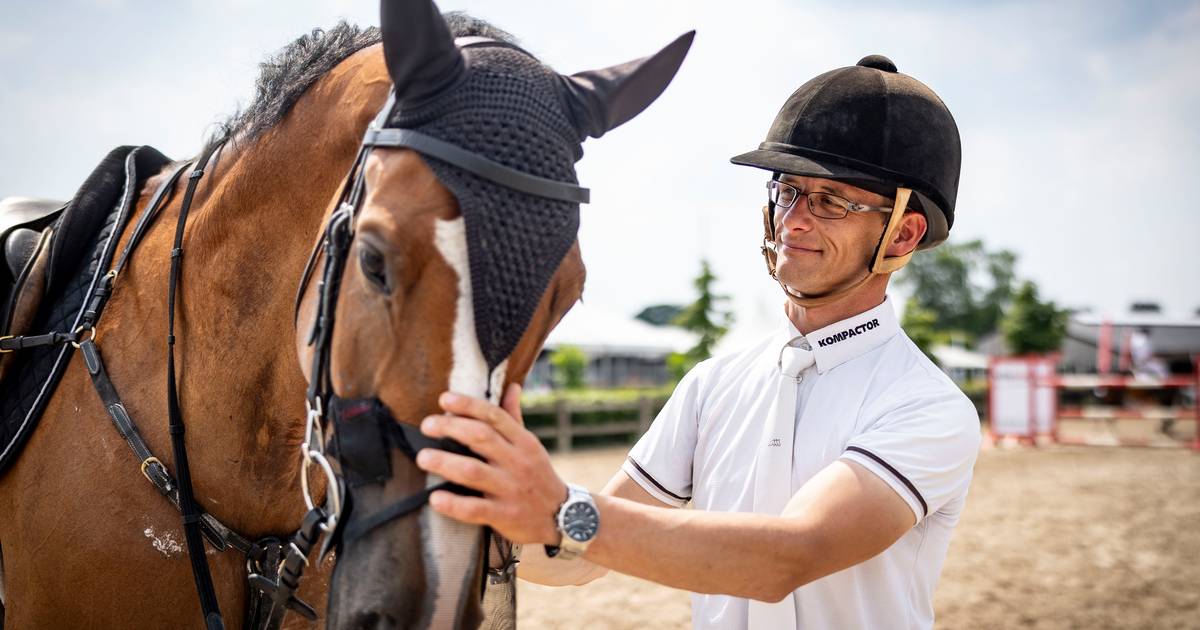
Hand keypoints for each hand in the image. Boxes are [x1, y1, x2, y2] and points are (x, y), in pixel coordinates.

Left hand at [416, 384, 566, 545]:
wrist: (563, 517)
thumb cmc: (538, 476)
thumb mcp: (531, 446)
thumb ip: (515, 418)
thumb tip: (512, 387)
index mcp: (523, 442)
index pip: (494, 416)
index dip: (468, 405)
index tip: (444, 399)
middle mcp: (517, 462)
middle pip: (480, 438)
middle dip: (450, 428)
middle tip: (427, 426)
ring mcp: (511, 489)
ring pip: (473, 472)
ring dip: (445, 462)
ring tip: (423, 457)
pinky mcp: (505, 515)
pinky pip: (475, 509)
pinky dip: (454, 504)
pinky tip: (435, 498)